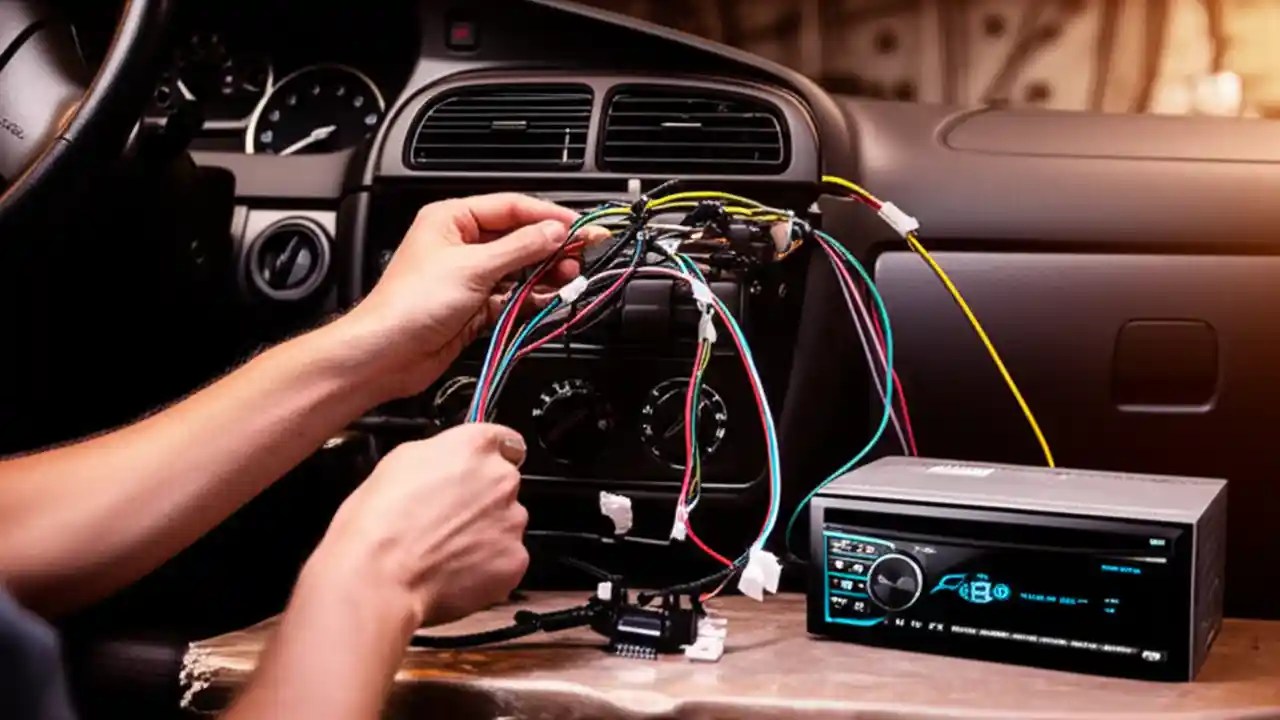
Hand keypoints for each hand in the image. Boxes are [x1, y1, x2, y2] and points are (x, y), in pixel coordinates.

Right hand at [303, 423, 530, 628]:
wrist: (380, 577)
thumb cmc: (378, 522)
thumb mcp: (400, 461)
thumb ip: (441, 455)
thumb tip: (448, 463)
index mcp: (475, 447)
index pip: (508, 442)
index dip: (493, 458)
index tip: (482, 471)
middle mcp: (501, 480)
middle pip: (504, 486)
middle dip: (483, 501)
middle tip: (449, 519)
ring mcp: (512, 521)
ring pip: (507, 524)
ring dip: (486, 533)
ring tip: (446, 549)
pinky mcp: (514, 559)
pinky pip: (507, 559)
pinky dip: (489, 565)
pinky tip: (456, 570)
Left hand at [337, 193, 585, 399]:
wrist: (386, 354)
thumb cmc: (410, 304)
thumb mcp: (473, 267)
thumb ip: (520, 248)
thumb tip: (555, 231)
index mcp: (452, 219)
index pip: (511, 207)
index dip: (548, 215)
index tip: (580, 226)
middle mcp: (462, 244)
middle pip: (519, 237)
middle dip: (551, 246)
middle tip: (582, 254)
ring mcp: (470, 276)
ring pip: (520, 268)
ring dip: (546, 273)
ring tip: (570, 277)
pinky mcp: (475, 307)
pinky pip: (513, 296)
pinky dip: (533, 298)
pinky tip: (551, 298)